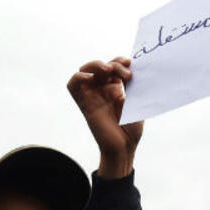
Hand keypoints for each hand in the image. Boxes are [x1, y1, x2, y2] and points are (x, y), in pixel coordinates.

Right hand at [67, 57, 143, 179]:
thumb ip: (130, 86)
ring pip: (85, 70)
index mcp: (115, 88)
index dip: (120, 61)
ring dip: (95, 65)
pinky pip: (73, 85)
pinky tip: (90, 77)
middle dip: (114, 64)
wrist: (124, 147)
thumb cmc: (131, 130)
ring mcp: (92, 95)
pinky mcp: (84, 103)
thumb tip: (131, 68)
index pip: (113, 66)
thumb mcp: (135, 103)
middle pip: (101, 66)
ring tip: (109, 70)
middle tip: (126, 74)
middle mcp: (102, 90)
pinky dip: (79, 76)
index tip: (131, 64)